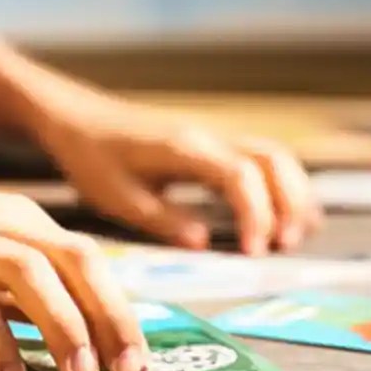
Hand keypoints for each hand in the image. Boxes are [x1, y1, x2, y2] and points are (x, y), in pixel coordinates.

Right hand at [0, 153, 145, 370]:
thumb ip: (12, 281)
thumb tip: (60, 327)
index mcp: (18, 216)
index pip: (86, 260)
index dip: (118, 307)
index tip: (136, 354)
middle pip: (75, 262)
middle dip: (109, 317)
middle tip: (128, 368)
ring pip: (30, 276)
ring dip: (63, 326)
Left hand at [33, 95, 321, 254]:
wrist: (77, 117)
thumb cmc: (91, 156)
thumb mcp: (116, 196)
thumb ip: (162, 220)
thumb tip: (203, 243)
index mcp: (186, 149)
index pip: (241, 176)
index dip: (256, 215)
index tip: (254, 252)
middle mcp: (210, 137)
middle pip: (274, 159)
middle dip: (289, 204)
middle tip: (285, 247)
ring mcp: (215, 137)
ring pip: (275, 155)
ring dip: (293, 194)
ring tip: (293, 237)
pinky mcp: (213, 145)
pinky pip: (261, 159)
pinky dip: (282, 185)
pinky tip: (285, 216)